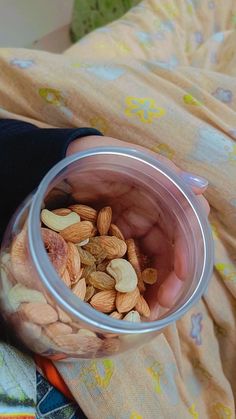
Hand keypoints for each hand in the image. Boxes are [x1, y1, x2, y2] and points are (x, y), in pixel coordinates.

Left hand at [66, 136, 208, 316]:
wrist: (65, 159)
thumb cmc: (102, 155)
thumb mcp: (135, 160)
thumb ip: (167, 173)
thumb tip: (202, 186)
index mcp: (164, 201)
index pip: (184, 235)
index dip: (185, 260)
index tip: (178, 283)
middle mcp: (151, 218)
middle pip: (167, 255)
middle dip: (167, 285)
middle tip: (158, 310)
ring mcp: (131, 229)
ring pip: (145, 263)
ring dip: (147, 289)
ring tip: (140, 314)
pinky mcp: (110, 237)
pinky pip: (122, 262)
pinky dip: (124, 281)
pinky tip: (120, 298)